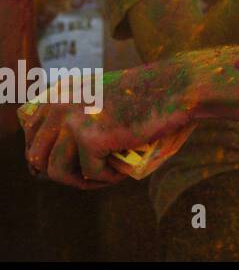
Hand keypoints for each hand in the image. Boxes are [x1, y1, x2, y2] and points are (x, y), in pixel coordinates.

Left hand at [21, 69, 193, 189]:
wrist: (176, 88)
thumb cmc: (148, 96)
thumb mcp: (102, 96)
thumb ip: (77, 113)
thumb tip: (48, 160)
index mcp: (59, 92)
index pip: (30, 134)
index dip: (44, 156)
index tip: (67, 167)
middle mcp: (59, 104)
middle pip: (38, 156)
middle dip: (62, 173)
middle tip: (90, 175)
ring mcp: (73, 120)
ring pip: (56, 171)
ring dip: (81, 181)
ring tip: (106, 176)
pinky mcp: (91, 138)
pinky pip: (90, 173)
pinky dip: (107, 178)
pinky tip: (123, 172)